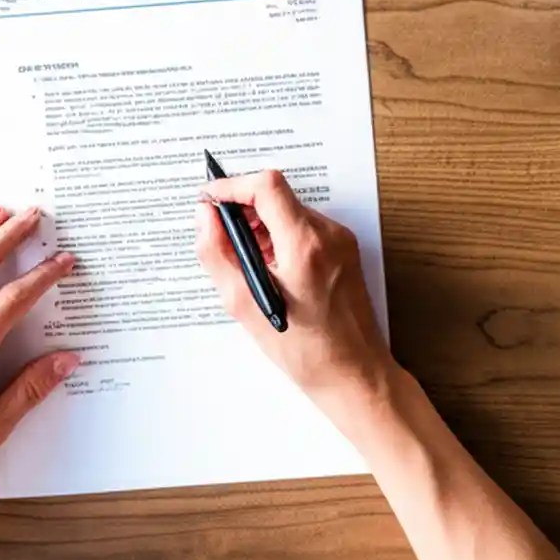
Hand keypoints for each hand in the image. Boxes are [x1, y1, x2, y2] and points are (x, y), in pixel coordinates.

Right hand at [194, 170, 393, 403]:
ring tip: (248, 263)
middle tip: (222, 237)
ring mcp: (341, 241)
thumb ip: (218, 254)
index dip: (231, 186)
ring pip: (290, 210)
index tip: (210, 199)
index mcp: (304, 245)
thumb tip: (206, 217)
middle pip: (277, 195)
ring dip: (261, 225)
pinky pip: (305, 228)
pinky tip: (271, 270)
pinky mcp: (345, 250)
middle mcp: (328, 235)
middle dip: (243, 209)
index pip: (266, 186)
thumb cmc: (305, 350)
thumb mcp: (245, 305)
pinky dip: (281, 237)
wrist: (353, 373)